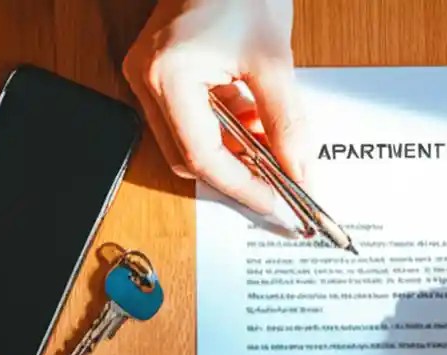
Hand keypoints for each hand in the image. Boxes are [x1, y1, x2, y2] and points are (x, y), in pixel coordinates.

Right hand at [124, 0, 305, 213]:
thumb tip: (299, 170)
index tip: (276, 202)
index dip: (242, 186)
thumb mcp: (273, 60)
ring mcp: (150, 75)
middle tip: (281, 180)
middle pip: (190, 156)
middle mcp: (147, 79)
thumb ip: (287, 123)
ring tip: (275, 143)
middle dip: (238, 171)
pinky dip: (226, 127)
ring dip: (234, 149)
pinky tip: (257, 118)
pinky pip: (192, 117)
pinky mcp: (163, 71)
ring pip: (191, 140)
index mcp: (166, 76)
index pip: (201, 156)